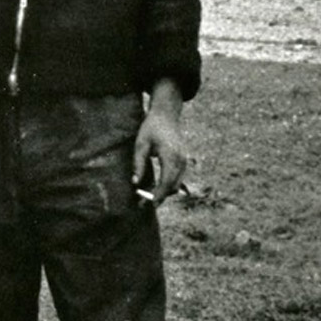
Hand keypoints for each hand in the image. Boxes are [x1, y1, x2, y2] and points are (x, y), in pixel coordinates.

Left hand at [133, 81, 188, 200]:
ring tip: (148, 197)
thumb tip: (135, 183)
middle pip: (173, 185)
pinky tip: (156, 188)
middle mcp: (181, 160)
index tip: (149, 205)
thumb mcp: (140, 144)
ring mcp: (185, 160)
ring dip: (164, 192)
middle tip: (144, 204)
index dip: (159, 195)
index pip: (167, 182)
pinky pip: (178, 177)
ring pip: (177, 183)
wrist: (166, 116)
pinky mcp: (184, 160)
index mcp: (171, 156)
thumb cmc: (151, 128)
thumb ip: (138, 164)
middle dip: (160, 197)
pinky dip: (169, 185)